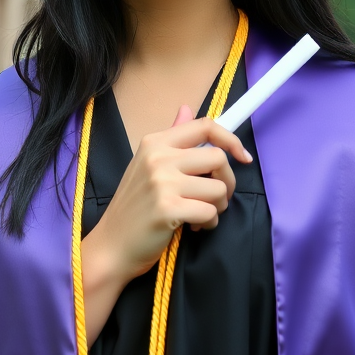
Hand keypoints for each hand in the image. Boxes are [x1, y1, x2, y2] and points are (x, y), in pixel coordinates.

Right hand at [80, 106, 251, 342]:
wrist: (111, 245)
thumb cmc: (133, 208)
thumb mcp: (147, 165)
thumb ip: (172, 139)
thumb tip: (187, 109)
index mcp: (154, 142)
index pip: (204, 126)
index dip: (231, 139)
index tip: (243, 157)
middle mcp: (158, 157)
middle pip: (218, 158)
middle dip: (228, 181)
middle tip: (216, 197)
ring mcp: (162, 182)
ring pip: (219, 188)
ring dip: (218, 206)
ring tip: (200, 214)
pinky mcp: (168, 209)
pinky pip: (210, 212)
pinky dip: (209, 223)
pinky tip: (193, 227)